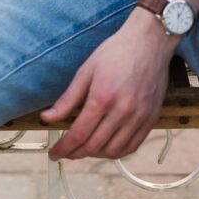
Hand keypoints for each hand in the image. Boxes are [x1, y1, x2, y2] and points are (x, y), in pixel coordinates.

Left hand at [42, 10, 175, 160]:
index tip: (54, 153)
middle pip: (95, 146)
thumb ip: (67, 99)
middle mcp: (122, 111)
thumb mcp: (86, 71)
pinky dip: (116, 152)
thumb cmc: (115, 52)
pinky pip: (132, 147)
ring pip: (113, 151)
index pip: (79, 134)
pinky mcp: (151, 119)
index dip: (64, 147)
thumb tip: (47, 118)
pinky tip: (105, 147)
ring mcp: (139, 117)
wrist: (149, 43)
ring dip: (95, 155)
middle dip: (76, 153)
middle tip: (66, 152)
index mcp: (102, 97)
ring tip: (83, 149)